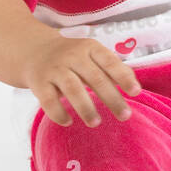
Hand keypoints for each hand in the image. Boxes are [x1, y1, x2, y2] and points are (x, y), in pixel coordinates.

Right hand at [25, 36, 142, 128]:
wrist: (34, 51)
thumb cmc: (72, 58)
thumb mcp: (91, 54)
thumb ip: (111, 68)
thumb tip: (134, 87)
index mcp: (89, 48)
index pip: (110, 62)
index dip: (124, 77)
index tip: (136, 93)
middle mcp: (72, 56)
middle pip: (95, 78)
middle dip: (111, 98)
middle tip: (125, 116)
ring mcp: (55, 69)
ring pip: (72, 89)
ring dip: (85, 107)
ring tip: (96, 123)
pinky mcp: (39, 83)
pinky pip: (48, 100)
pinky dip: (58, 113)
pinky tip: (68, 122)